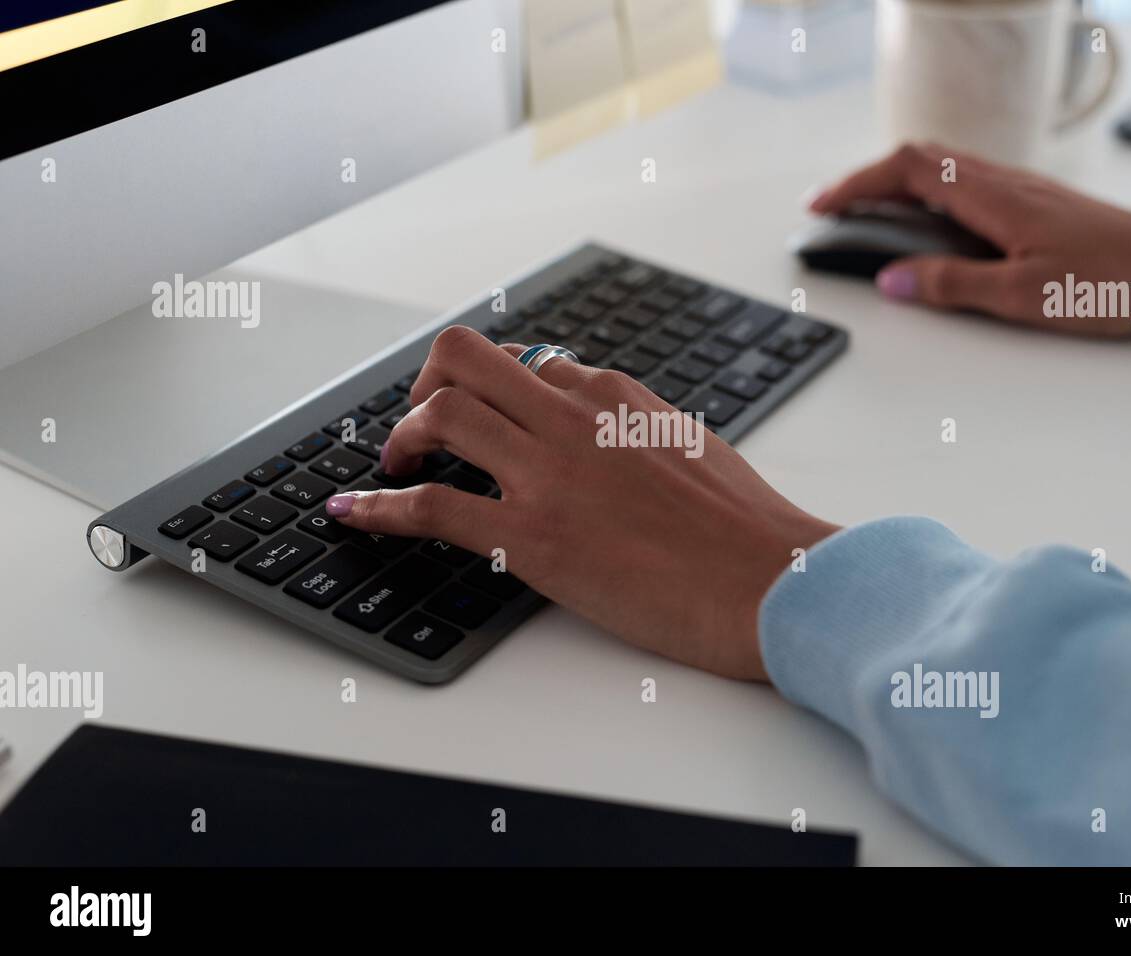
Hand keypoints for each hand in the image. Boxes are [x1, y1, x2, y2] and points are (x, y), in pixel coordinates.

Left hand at [325, 327, 839, 679]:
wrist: (769, 581)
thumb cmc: (746, 526)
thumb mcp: (692, 445)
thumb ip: (638, 424)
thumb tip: (606, 425)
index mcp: (615, 394)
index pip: (530, 362)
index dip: (493, 388)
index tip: (479, 412)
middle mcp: (573, 416)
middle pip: (466, 356)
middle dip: (426, 382)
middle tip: (421, 424)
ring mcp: (549, 472)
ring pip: (440, 414)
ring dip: (400, 437)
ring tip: (397, 465)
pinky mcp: (532, 535)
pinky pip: (431, 505)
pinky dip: (380, 506)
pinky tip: (355, 512)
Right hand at [810, 143, 1130, 336]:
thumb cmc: (1117, 282)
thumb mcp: (1024, 296)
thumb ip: (953, 284)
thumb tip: (893, 279)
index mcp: (994, 197)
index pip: (907, 171)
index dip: (855, 184)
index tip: (820, 207)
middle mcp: (1005, 183)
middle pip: (920, 161)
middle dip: (866, 181)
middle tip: (832, 212)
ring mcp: (1022, 191)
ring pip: (943, 172)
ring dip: (896, 188)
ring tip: (867, 221)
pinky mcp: (1036, 205)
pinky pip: (967, 188)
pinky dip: (929, 199)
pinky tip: (928, 230)